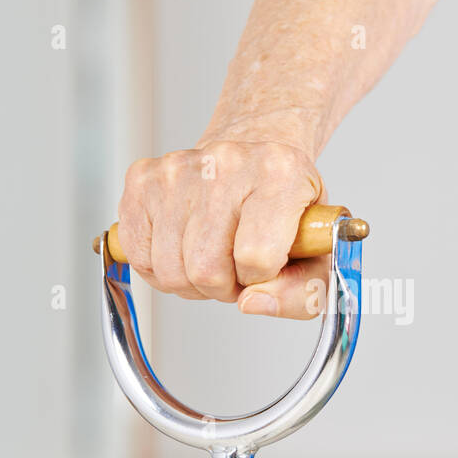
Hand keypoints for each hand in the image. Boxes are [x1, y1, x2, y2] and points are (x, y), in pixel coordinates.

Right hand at [117, 138, 328, 318]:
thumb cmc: (287, 204)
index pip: (256, 257)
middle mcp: (226, 163)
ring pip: (169, 269)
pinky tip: (185, 247)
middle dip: (222, 286)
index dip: (259, 277)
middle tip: (236, 266)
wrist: (257, 153)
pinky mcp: (143, 178)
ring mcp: (179, 169)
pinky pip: (139, 255)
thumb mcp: (318, 252)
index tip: (265, 263)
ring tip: (213, 256)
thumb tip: (251, 303)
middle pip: (206, 269)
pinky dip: (161, 267)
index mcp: (280, 174)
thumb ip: (301, 293)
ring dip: (191, 280)